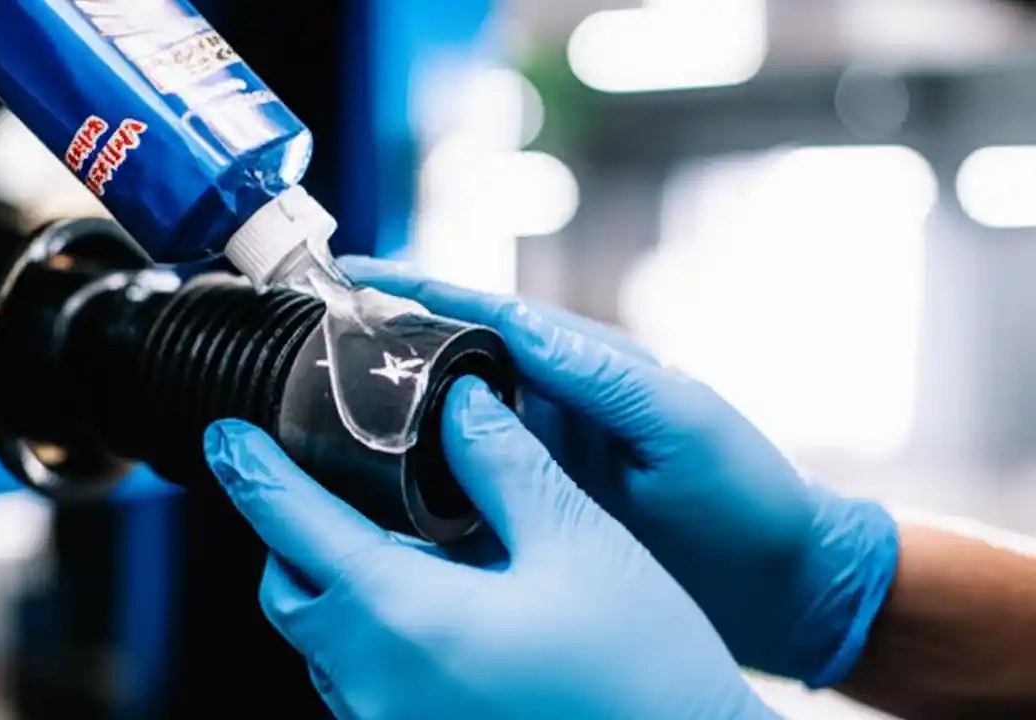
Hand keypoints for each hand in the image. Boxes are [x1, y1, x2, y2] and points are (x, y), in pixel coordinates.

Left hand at [204, 379, 777, 719]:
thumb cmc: (641, 668)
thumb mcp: (576, 542)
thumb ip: (501, 463)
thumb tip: (460, 403)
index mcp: (403, 617)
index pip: (292, 525)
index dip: (251, 472)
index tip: (225, 438)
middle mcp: (376, 683)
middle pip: (290, 592)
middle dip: (288, 531)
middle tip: (312, 482)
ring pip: (322, 645)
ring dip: (330, 587)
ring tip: (375, 539)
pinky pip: (359, 685)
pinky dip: (366, 636)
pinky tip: (420, 611)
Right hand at [337, 256, 899, 688]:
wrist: (774, 583)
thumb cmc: (743, 496)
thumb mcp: (681, 422)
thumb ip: (604, 377)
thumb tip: (521, 323)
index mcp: (587, 367)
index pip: (488, 315)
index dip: (420, 291)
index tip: (356, 274)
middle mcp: (554, 404)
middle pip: (453, 360)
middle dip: (386, 341)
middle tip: (315, 338)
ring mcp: (541, 457)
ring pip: (448, 422)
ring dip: (392, 408)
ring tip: (325, 405)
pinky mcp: (537, 508)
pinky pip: (463, 485)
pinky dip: (418, 480)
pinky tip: (376, 486)